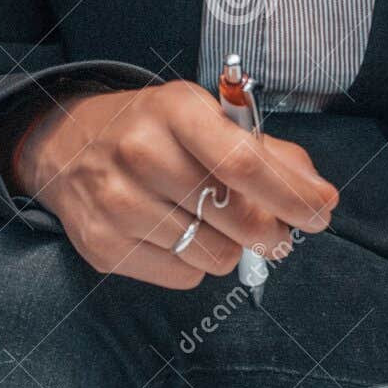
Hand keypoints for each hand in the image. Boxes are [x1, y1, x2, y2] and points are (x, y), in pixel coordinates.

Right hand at [15, 81, 337, 287]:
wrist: (66, 146)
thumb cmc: (155, 132)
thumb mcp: (207, 121)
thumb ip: (271, 155)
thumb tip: (321, 197)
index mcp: (176, 111)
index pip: (243, 163)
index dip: (291, 196)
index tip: (319, 214)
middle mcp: (140, 152)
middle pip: (236, 218)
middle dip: (271, 232)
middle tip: (274, 231)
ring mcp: (116, 202)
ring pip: (215, 256)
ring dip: (229, 247)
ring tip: (210, 223)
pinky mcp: (104, 246)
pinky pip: (184, 276)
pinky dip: (194, 263)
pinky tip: (177, 236)